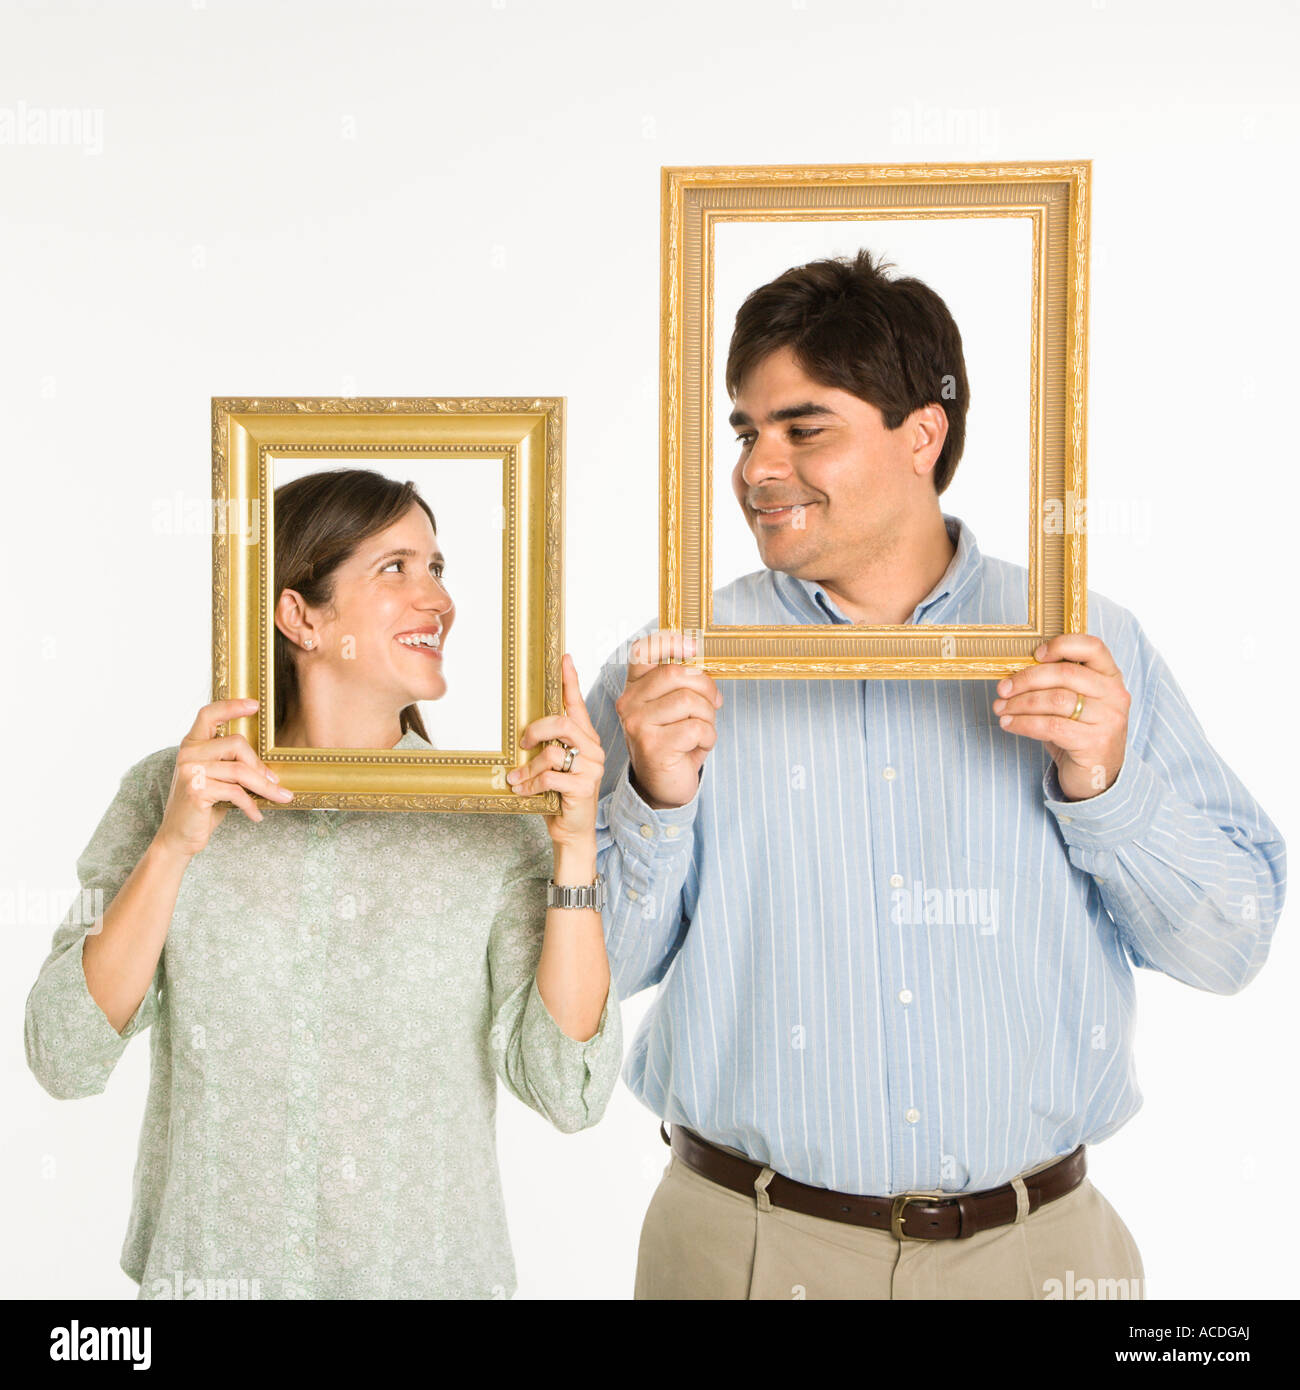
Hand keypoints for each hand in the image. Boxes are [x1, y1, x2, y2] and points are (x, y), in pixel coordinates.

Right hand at [154, 698, 293, 858]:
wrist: (179, 837)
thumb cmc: (203, 806)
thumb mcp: (217, 779)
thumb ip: (232, 764)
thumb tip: (270, 767)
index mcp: (192, 744)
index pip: (209, 714)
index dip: (232, 706)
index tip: (255, 705)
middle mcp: (187, 753)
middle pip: (236, 744)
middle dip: (260, 765)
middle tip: (274, 781)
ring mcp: (189, 771)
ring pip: (240, 770)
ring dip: (264, 787)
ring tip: (279, 797)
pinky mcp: (195, 790)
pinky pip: (236, 791)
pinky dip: (250, 804)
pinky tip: (255, 814)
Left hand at [507, 653, 605, 847]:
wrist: (571, 830)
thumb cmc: (558, 795)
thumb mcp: (551, 765)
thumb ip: (546, 746)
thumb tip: (521, 730)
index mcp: (585, 738)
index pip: (577, 704)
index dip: (570, 680)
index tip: (564, 658)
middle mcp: (592, 749)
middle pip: (562, 723)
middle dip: (535, 730)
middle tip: (521, 741)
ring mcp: (591, 768)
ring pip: (552, 753)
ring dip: (527, 768)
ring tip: (518, 779)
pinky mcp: (584, 787)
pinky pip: (549, 777)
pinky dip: (531, 784)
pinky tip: (525, 791)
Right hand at [614, 629, 721, 809]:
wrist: (663, 786)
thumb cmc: (675, 742)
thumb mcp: (676, 707)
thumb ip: (683, 683)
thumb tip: (702, 665)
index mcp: (634, 688)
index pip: (643, 651)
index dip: (669, 641)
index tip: (694, 648)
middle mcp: (629, 703)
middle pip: (675, 673)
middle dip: (705, 687)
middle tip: (714, 704)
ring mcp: (637, 724)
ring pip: (688, 701)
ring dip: (708, 717)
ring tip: (703, 731)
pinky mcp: (652, 746)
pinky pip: (695, 728)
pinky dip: (708, 737)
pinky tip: (699, 747)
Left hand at [991, 634, 1131, 801]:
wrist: (1096, 778)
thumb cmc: (1078, 735)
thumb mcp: (1074, 704)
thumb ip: (1057, 685)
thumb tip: (1014, 674)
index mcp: (1111, 678)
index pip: (1093, 647)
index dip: (1062, 645)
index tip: (1035, 655)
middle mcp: (1115, 696)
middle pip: (1065, 674)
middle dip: (1026, 679)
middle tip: (1002, 689)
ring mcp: (1108, 720)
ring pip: (1055, 700)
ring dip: (1020, 703)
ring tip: (1001, 708)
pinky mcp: (1095, 742)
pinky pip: (1051, 726)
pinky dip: (1024, 723)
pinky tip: (1009, 724)